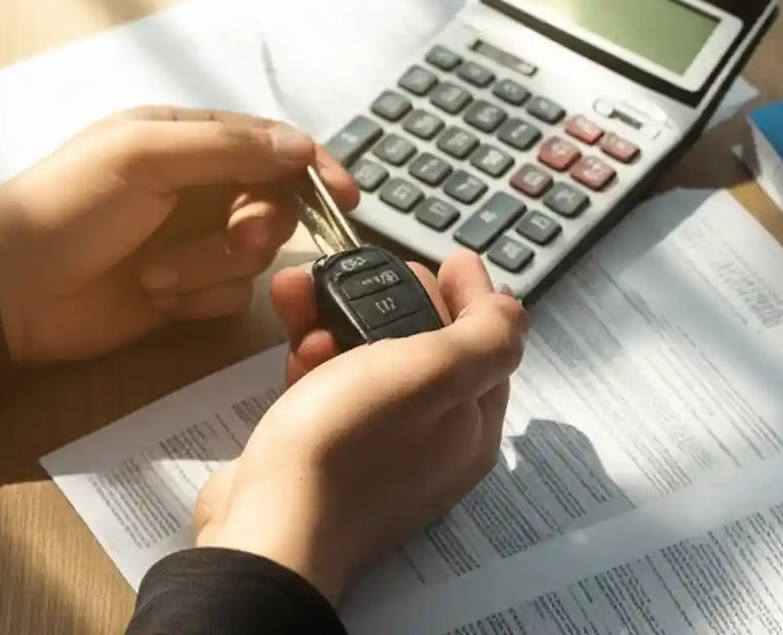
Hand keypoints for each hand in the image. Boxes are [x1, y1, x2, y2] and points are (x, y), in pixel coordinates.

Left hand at [0, 106, 356, 363]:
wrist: (10, 291)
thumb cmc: (69, 208)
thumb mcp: (144, 156)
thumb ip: (228, 147)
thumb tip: (301, 145)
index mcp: (188, 139)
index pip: (272, 144)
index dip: (314, 167)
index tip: (345, 197)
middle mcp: (198, 187)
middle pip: (274, 203)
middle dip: (257, 226)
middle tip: (234, 240)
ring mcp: (194, 240)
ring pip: (254, 256)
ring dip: (212, 268)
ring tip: (158, 276)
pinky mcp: (186, 290)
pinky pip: (231, 297)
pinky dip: (199, 299)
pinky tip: (157, 298)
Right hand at [193, 251, 526, 601]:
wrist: (270, 523)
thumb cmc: (351, 441)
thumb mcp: (431, 373)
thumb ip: (485, 337)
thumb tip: (512, 308)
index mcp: (470, 427)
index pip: (486, 348)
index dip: (472, 298)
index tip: (450, 258)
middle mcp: (432, 443)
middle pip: (423, 352)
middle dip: (391, 302)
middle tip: (365, 272)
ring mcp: (378, 454)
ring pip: (368, 366)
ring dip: (340, 323)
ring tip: (307, 298)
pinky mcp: (327, 456)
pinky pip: (330, 394)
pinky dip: (313, 362)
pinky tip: (293, 347)